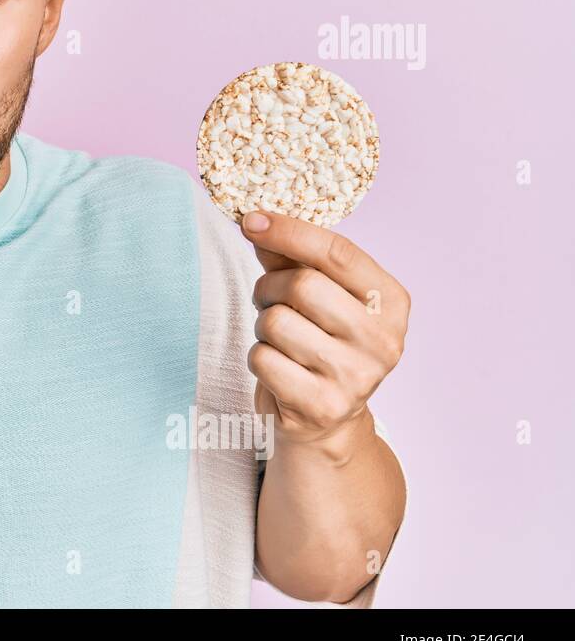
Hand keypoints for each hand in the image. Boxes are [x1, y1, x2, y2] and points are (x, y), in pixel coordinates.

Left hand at [239, 210, 409, 450]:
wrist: (325, 420)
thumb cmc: (318, 344)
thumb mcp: (317, 297)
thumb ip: (291, 259)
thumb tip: (257, 224)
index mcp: (390, 301)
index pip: (337, 253)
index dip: (290, 231)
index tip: (251, 220)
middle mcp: (382, 339)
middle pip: (303, 285)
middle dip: (269, 287)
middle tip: (268, 300)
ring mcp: (356, 376)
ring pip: (277, 322)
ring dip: (262, 325)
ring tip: (278, 339)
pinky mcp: (322, 405)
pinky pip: (263, 359)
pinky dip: (258, 357)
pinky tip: (278, 368)